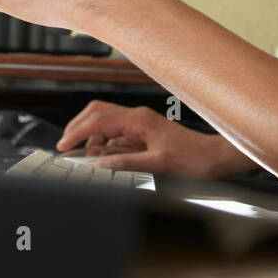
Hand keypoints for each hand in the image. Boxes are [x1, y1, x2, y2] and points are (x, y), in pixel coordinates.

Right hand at [56, 100, 242, 178]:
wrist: (212, 158)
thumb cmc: (193, 158)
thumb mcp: (159, 164)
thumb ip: (128, 163)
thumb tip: (101, 164)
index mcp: (140, 119)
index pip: (99, 119)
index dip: (78, 132)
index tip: (64, 145)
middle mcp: (138, 117)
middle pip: (97, 113)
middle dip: (78, 127)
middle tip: (65, 145)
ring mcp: (140, 124)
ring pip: (105, 122)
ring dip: (90, 136)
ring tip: (82, 155)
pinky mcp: (142, 133)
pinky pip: (115, 134)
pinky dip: (103, 143)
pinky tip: (101, 156)